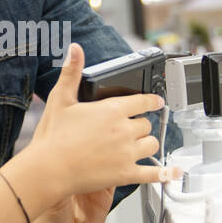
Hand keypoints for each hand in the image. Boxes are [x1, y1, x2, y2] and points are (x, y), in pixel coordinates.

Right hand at [25, 42, 179, 198]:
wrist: (49, 169)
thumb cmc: (53, 137)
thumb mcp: (61, 99)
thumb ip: (72, 72)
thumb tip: (75, 49)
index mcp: (112, 110)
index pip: (143, 101)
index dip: (151, 101)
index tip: (156, 101)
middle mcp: (124, 130)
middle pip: (146, 125)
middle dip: (140, 125)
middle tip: (130, 129)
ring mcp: (127, 153)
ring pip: (152, 145)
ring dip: (147, 144)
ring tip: (138, 146)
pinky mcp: (126, 174)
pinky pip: (153, 173)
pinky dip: (165, 173)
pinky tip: (172, 172)